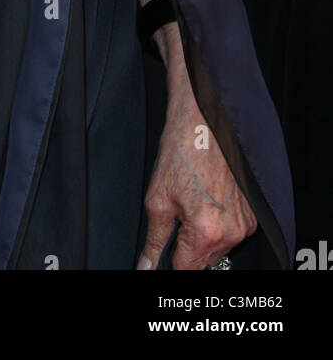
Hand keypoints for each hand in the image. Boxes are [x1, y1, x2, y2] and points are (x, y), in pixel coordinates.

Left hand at [138, 74, 256, 269]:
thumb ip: (153, 241)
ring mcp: (244, 224)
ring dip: (202, 237)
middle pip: (203, 262)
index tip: (165, 253)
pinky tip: (206, 202)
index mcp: (206, 231)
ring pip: (217, 250)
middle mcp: (230, 232)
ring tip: (192, 205)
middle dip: (186, 248)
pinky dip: (217, 226)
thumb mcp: (157, 200)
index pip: (187, 271)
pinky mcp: (251, 215)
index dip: (171, 263)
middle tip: (177, 217)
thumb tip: (145, 267)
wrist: (203, 125)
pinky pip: (230, 234)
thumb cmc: (181, 155)